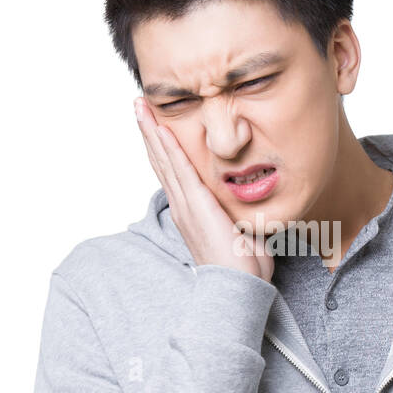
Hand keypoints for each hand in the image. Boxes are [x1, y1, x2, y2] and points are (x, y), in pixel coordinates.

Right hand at [134, 97, 273, 282]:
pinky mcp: (195, 204)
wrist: (238, 287)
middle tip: (139, 105)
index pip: (172, 171)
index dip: (162, 146)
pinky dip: (167, 146)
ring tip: (140, 107)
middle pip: (160, 160)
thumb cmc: (244, 267)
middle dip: (149, 131)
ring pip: (164, 159)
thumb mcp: (242, 231)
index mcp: (190, 211)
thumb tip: (253, 205)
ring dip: (151, 131)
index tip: (155, 124)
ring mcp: (185, 204)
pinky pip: (178, 168)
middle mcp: (182, 205)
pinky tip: (159, 128)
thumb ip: (242, 214)